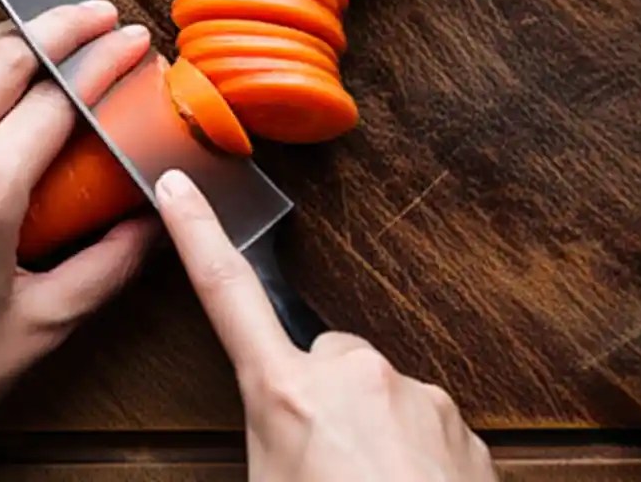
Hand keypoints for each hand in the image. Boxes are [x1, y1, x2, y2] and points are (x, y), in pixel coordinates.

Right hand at [154, 170, 497, 481]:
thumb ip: (269, 439)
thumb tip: (284, 431)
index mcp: (286, 395)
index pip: (227, 295)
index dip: (197, 235)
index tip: (181, 186)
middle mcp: (353, 377)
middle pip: (323, 361)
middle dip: (321, 396)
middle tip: (320, 466)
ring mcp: (414, 395)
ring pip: (378, 396)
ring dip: (371, 433)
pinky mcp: (460, 423)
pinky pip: (423, 426)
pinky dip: (413, 457)